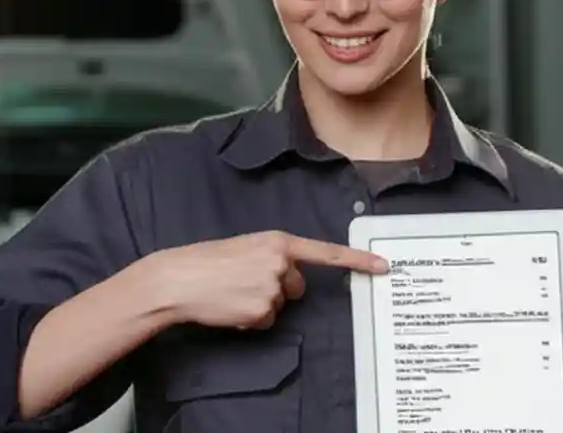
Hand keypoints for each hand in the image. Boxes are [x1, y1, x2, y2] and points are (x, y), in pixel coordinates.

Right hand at [144, 230, 388, 329]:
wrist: (178, 278)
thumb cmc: (206, 261)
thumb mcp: (244, 247)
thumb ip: (271, 257)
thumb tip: (287, 277)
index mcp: (277, 241)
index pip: (325, 252)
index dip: (357, 260)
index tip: (384, 267)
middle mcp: (280, 262)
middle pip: (297, 286)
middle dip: (278, 288)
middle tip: (244, 281)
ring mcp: (272, 288)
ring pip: (280, 305)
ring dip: (260, 304)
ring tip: (231, 292)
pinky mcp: (262, 311)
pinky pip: (266, 321)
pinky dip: (250, 318)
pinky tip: (230, 307)